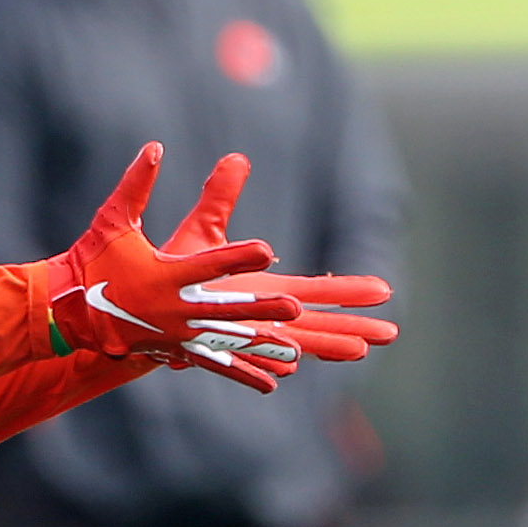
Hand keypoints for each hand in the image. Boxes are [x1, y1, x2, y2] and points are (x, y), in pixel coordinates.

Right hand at [40, 145, 306, 393]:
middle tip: (293, 309)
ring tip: (295, 348)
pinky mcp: (173, 350)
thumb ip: (136, 184)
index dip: (238, 257)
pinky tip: (271, 384)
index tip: (267, 250)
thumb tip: (155, 147)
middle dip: (261, 309)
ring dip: (261, 344)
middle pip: (225, 309)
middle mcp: (173, 308)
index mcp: (164, 275)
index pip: (209, 266)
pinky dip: (243, 373)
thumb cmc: (90, 261)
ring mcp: (174, 334)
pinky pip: (214, 362)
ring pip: (226, 340)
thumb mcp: (112, 219)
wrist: (65, 311)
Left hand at [158, 153, 399, 365]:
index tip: (384, 290)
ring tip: (359, 352)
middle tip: (392, 332)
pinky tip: (291, 367)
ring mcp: (240, 334)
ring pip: (292, 344)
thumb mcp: (202, 230)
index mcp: (262, 288)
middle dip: (354, 325)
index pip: (313, 290)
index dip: (348, 291)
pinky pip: (247, 358)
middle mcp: (259, 313)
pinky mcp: (216, 347)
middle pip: (316, 321)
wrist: (135, 306)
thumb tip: (237, 158)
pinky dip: (269, 361)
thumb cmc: (170, 272)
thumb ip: (221, 197)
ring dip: (324, 346)